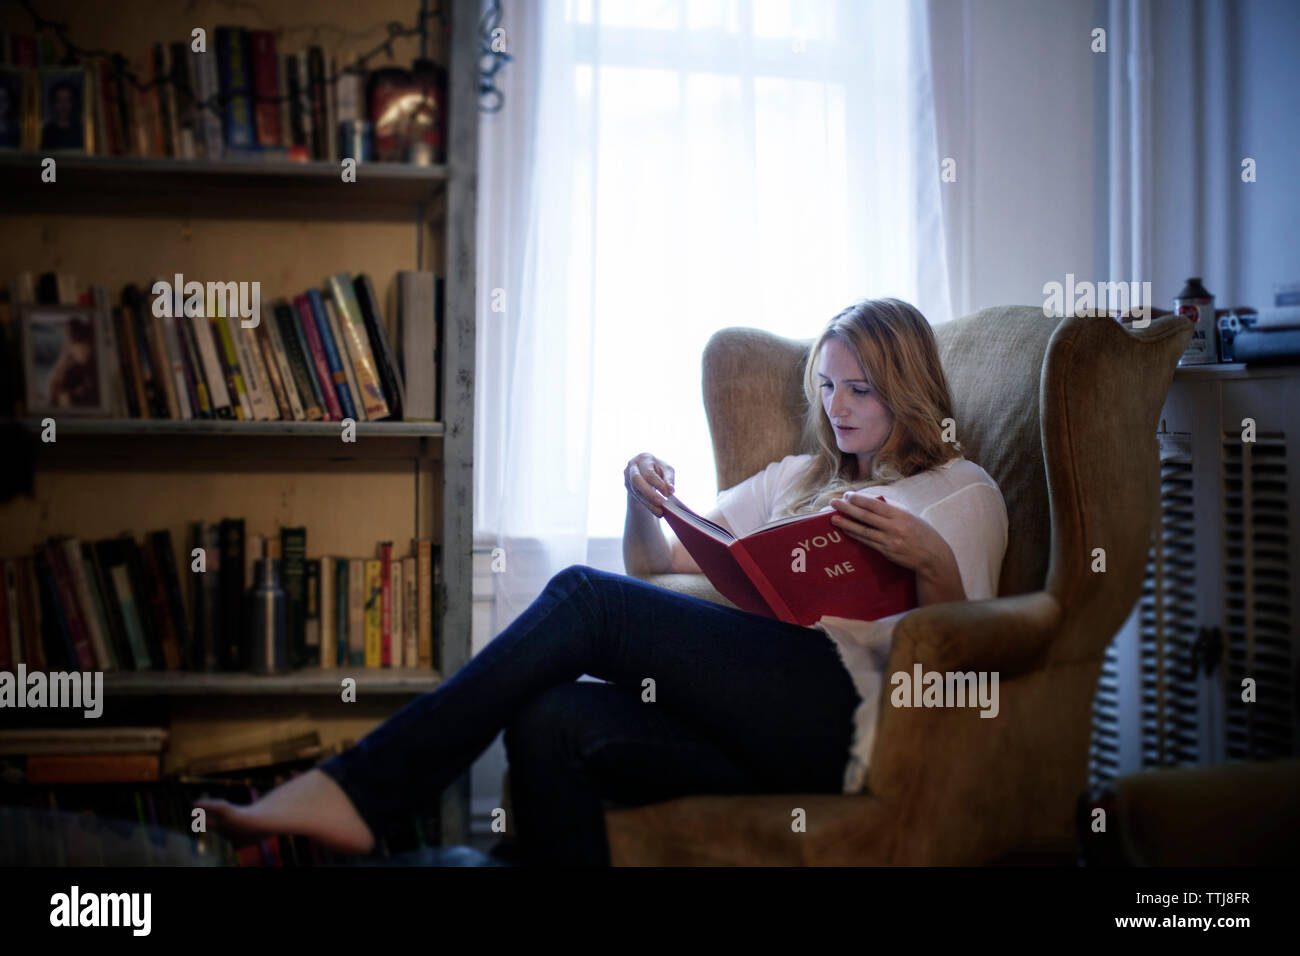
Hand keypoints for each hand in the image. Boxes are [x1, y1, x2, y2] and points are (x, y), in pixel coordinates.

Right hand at [624, 453, 675, 516]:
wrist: (646, 470)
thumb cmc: (660, 469)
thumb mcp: (667, 470)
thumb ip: (669, 479)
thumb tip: (670, 490)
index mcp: (644, 458)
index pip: (648, 473)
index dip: (658, 484)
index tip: (667, 494)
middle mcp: (632, 466)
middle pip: (636, 480)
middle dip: (649, 493)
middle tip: (660, 503)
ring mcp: (627, 476)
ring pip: (636, 491)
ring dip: (648, 503)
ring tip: (660, 511)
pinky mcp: (627, 485)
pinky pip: (636, 496)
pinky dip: (647, 504)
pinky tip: (656, 510)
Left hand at [829, 492, 952, 577]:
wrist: (933, 556)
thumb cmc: (922, 533)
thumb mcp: (910, 517)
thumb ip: (892, 511)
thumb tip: (871, 503)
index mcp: (900, 515)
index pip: (875, 504)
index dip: (859, 499)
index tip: (847, 495)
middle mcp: (894, 527)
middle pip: (866, 516)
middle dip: (848, 508)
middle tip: (833, 503)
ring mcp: (890, 541)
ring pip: (864, 530)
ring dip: (847, 524)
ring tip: (834, 518)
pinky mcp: (887, 552)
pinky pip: (868, 542)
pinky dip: (856, 535)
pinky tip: (847, 531)